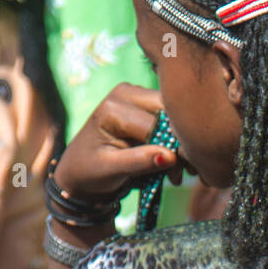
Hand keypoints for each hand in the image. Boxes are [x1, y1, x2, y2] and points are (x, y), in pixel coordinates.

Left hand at [52, 83, 195, 200]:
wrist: (79, 169)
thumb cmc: (90, 171)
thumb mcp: (111, 170)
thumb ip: (138, 161)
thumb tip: (171, 156)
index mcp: (113, 107)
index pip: (155, 124)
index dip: (172, 148)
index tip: (178, 175)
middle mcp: (126, 93)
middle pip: (168, 112)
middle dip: (180, 142)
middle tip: (188, 172)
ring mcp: (136, 95)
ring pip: (173, 114)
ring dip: (181, 143)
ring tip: (180, 172)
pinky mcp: (145, 103)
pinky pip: (170, 118)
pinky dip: (176, 140)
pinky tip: (176, 162)